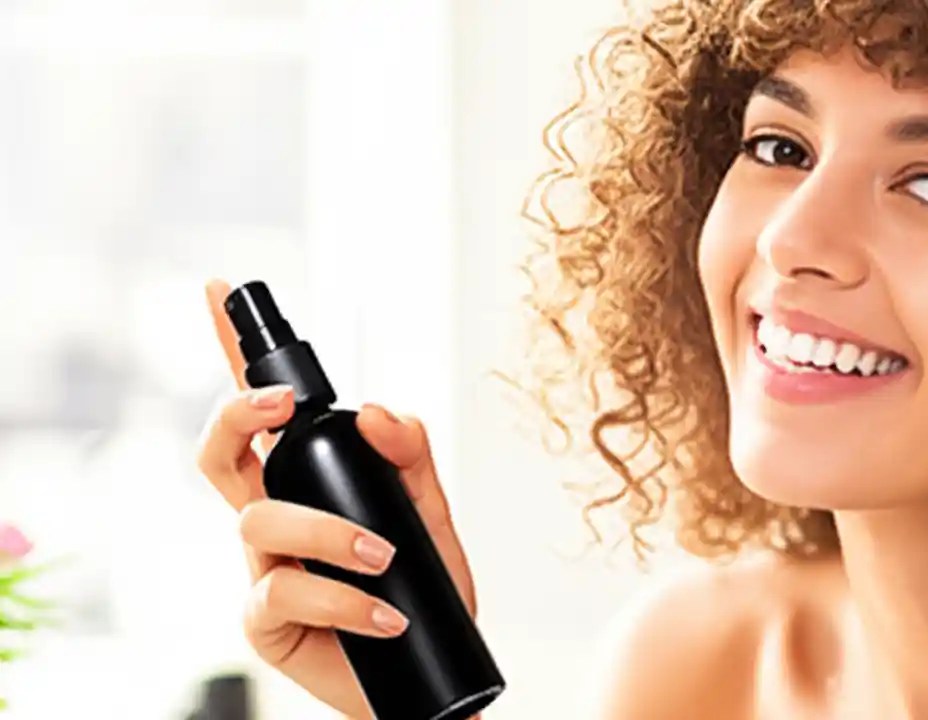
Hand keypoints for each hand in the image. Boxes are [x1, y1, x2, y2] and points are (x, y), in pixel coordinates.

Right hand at [195, 279, 478, 719]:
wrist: (429, 679)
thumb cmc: (422, 594)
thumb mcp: (433, 517)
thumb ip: (411, 457)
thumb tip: (375, 410)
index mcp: (307, 482)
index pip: (263, 411)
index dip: (236, 352)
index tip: (218, 290)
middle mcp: (274, 517)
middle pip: (217, 451)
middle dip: (234, 411)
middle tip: (281, 404)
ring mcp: (263, 570)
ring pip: (257, 519)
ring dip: (326, 531)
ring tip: (384, 554)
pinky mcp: (265, 625)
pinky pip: (284, 593)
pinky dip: (342, 600)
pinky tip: (384, 614)